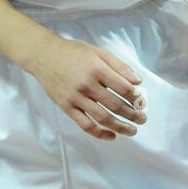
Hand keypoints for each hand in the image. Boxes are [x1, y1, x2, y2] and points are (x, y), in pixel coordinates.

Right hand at [20, 33, 147, 140]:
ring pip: (103, 118)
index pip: (123, 88)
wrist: (44, 56)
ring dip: (121, 127)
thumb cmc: (73, 52)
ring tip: (132, 130)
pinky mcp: (67, 107)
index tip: (142, 102)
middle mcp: (87, 85)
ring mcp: (76, 98)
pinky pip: (85, 125)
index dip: (136, 97)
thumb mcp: (98, 52)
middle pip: (115, 105)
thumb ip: (119, 66)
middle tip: (143, 119)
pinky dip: (100, 133)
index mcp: (97, 69)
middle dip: (133, 114)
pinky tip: (112, 136)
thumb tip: (138, 81)